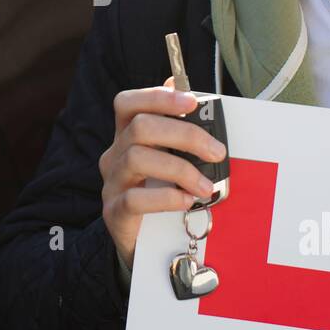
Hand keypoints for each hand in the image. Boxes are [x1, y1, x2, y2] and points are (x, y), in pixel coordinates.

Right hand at [98, 76, 226, 269]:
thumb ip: (176, 128)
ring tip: (205, 186)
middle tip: (216, 152)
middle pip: (140, 128)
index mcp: (126, 136)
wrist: (142, 241)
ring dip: (180, 169)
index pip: (128, 104)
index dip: (157, 97)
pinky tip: (186, 201)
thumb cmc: (160, 192)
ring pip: (137, 158)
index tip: (191, 102)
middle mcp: (115, 155)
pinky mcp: (114, 212)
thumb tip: (183, 88)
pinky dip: (166, 198)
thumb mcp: (169, 158)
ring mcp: (112, 183)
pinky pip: (135, 198)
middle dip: (185, 135)